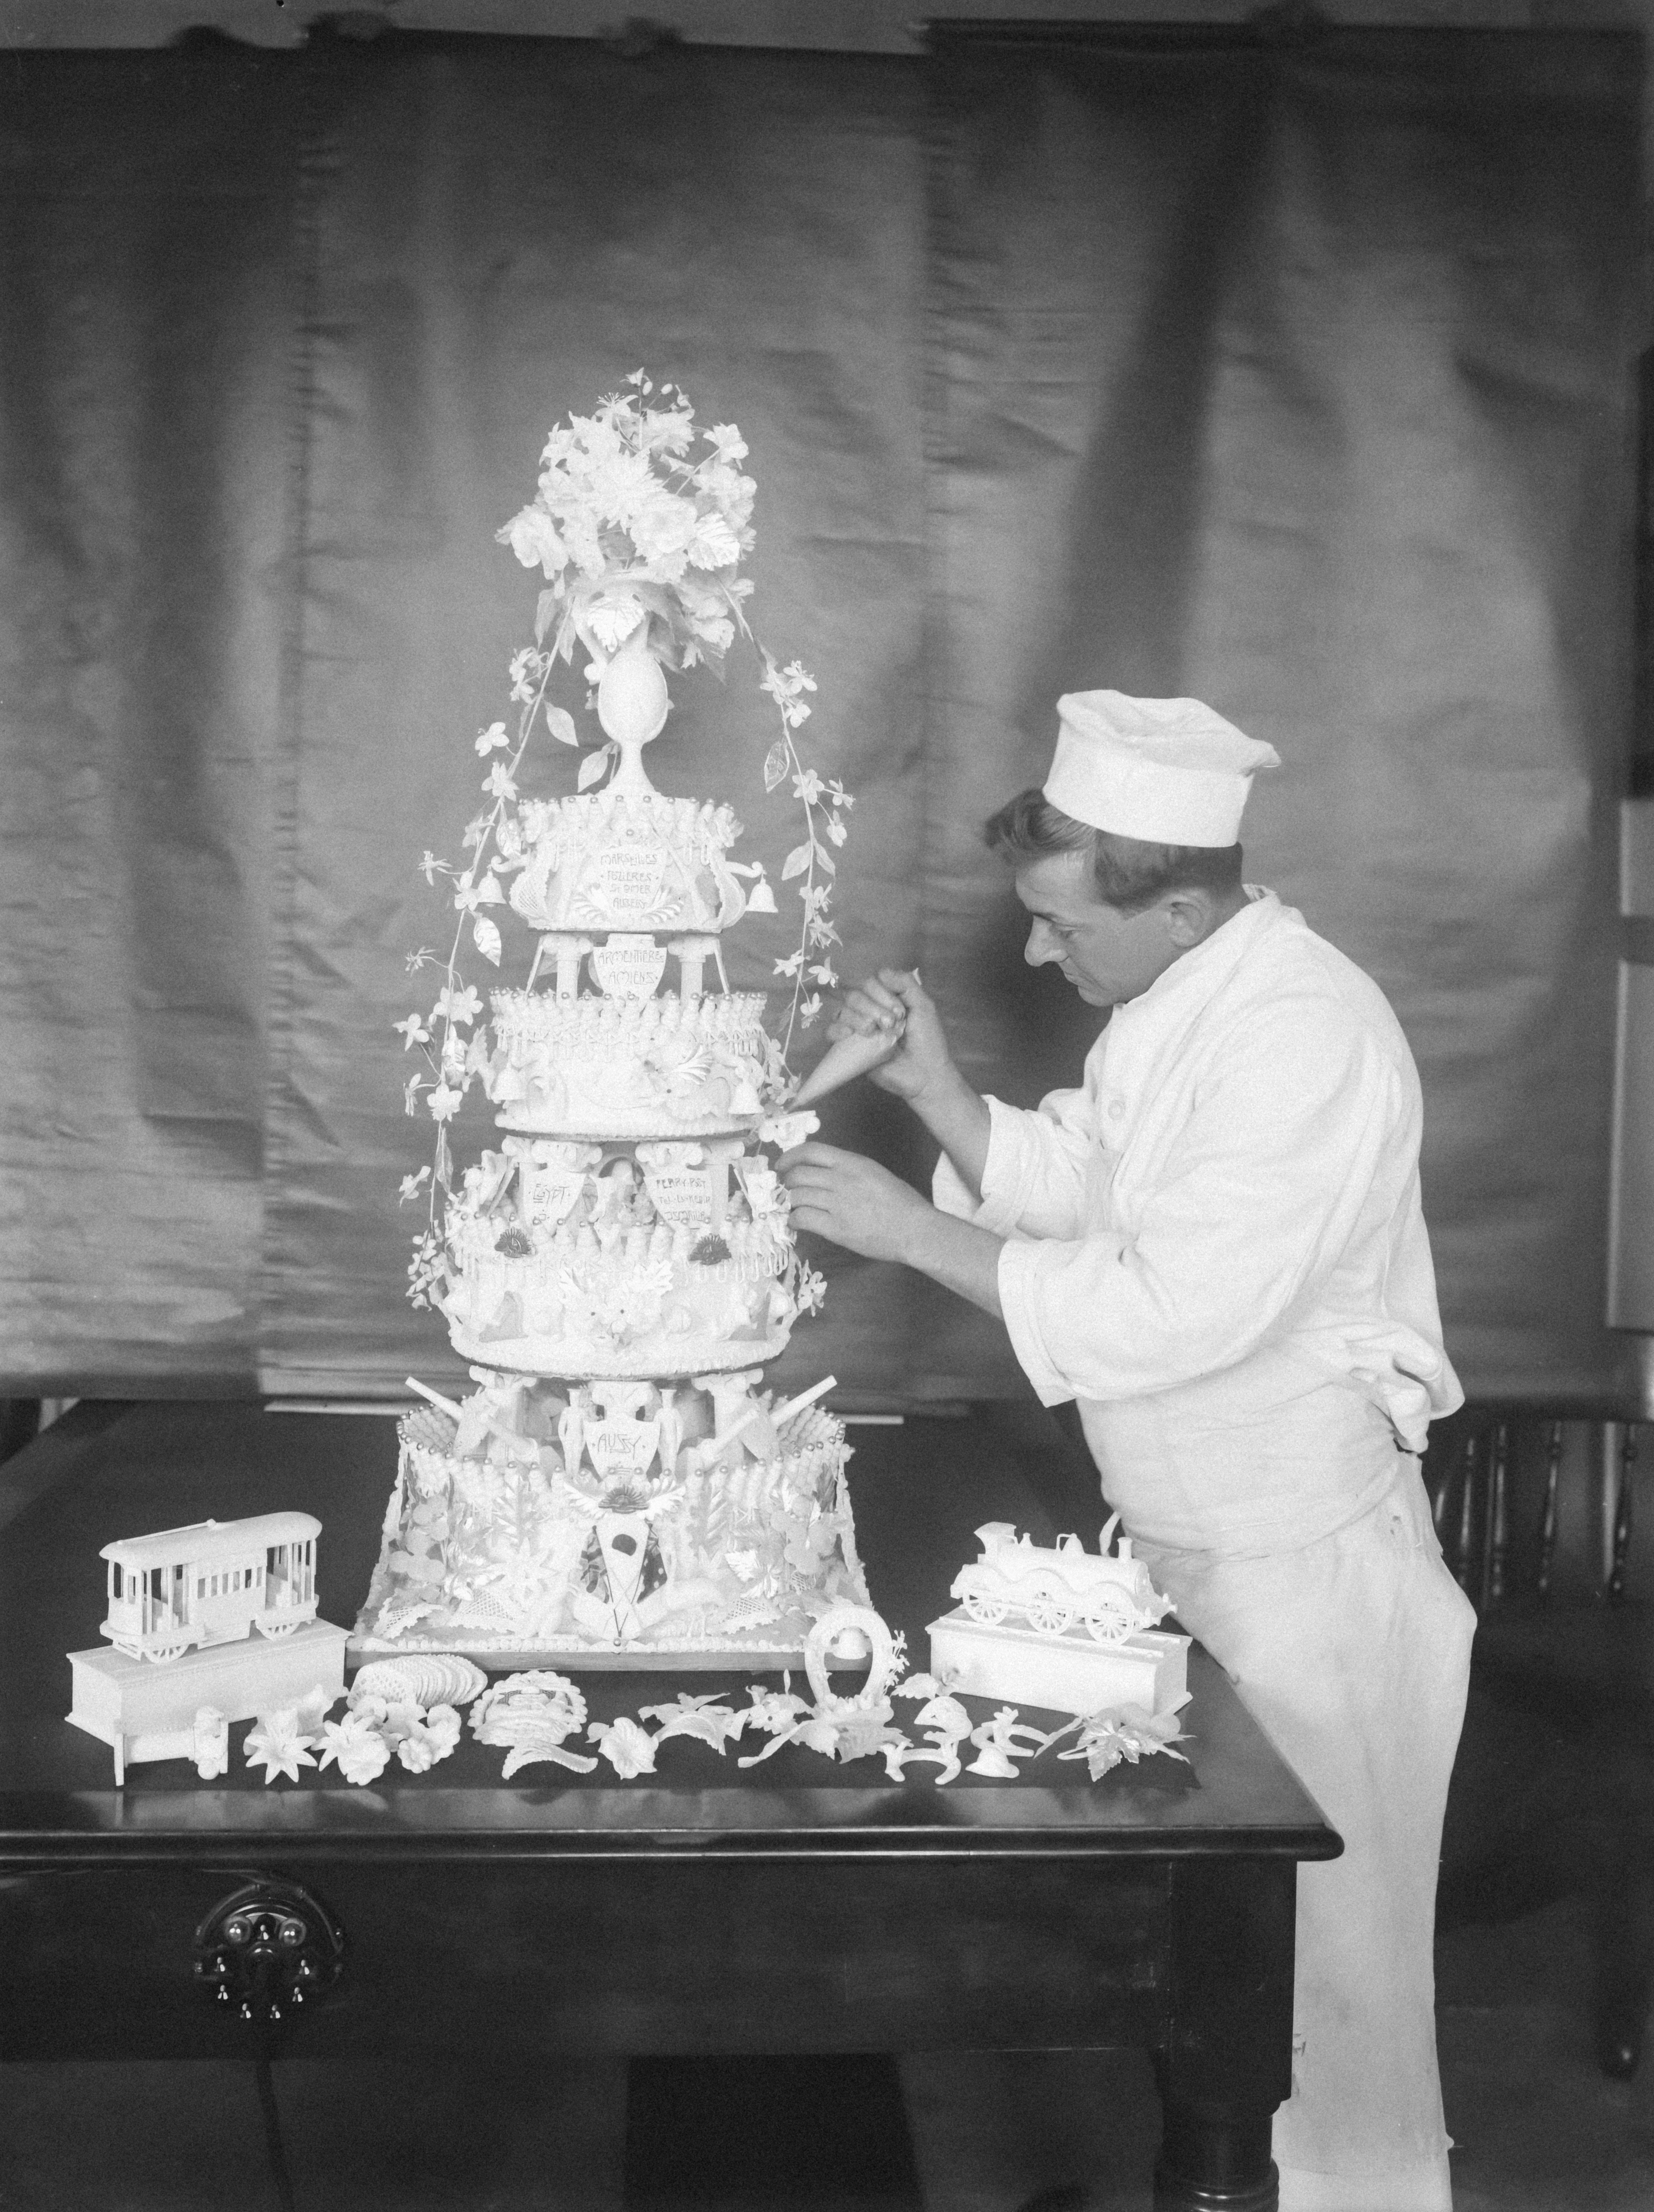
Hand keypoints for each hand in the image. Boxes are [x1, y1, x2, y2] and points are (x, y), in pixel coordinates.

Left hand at [778, 1141, 927, 1263]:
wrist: (914, 1229)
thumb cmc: (900, 1201)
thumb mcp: (874, 1173)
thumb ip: (848, 1169)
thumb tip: (822, 1172)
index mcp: (852, 1163)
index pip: (811, 1151)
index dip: (790, 1156)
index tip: (782, 1165)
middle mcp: (841, 1180)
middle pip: (798, 1174)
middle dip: (787, 1182)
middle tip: (787, 1189)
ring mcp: (838, 1204)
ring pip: (797, 1196)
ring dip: (790, 1202)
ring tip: (794, 1207)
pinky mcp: (836, 1228)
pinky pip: (803, 1218)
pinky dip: (794, 1220)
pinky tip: (797, 1223)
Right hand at [830, 969, 953, 1104]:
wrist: (925, 1074)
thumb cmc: (928, 1040)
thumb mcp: (924, 1006)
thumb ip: (906, 984)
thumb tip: (881, 972)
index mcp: (886, 999)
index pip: (870, 982)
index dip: (880, 992)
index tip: (899, 1011)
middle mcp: (869, 1011)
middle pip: (854, 994)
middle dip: (871, 1006)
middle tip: (890, 1023)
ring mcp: (858, 1029)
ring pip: (841, 1010)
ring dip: (857, 1017)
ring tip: (873, 1032)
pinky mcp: (849, 1048)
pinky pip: (831, 1031)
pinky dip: (838, 1029)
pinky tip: (850, 1034)